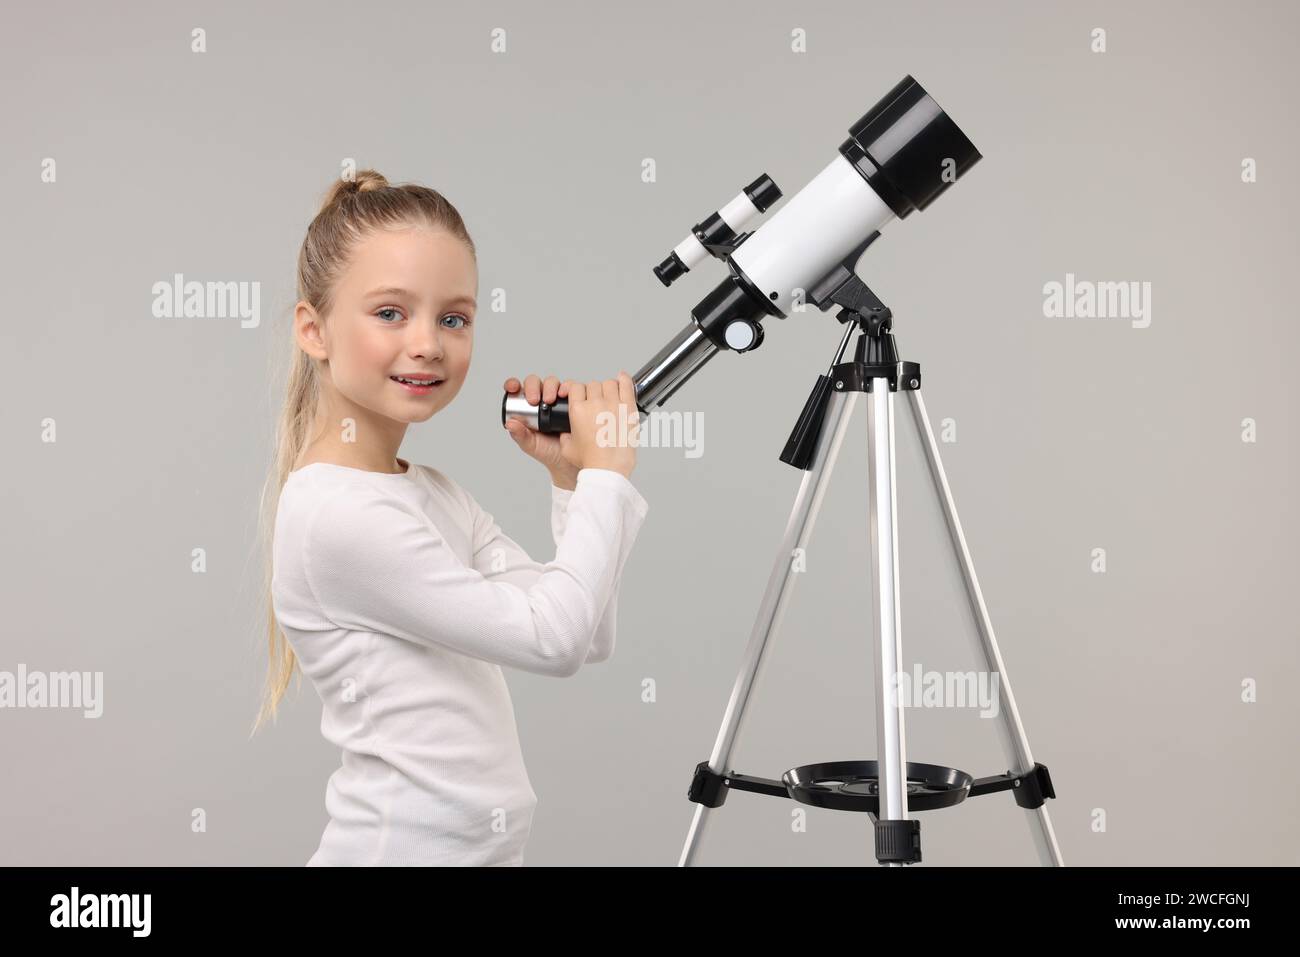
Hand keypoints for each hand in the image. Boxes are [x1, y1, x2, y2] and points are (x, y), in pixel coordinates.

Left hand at [503, 373, 578, 487]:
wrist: (571, 460)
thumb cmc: (548, 452)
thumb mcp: (531, 445)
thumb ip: (520, 435)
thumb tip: (510, 423)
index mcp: (527, 408)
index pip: (518, 391)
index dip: (513, 384)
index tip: (512, 388)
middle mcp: (542, 399)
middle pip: (535, 383)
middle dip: (533, 387)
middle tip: (535, 400)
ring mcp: (558, 398)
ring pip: (552, 382)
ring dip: (550, 386)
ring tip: (551, 400)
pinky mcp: (573, 398)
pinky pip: (572, 387)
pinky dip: (569, 387)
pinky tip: (565, 395)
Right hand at [561, 372, 638, 479]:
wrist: (608, 468)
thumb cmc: (591, 461)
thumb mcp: (568, 448)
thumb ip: (565, 435)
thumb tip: (566, 432)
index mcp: (578, 410)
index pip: (575, 387)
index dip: (578, 391)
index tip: (582, 396)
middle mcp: (595, 404)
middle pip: (593, 385)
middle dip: (593, 392)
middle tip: (597, 402)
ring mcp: (613, 404)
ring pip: (609, 383)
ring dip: (608, 388)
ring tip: (610, 396)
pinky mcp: (628, 408)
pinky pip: (626, 385)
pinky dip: (625, 380)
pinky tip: (623, 378)